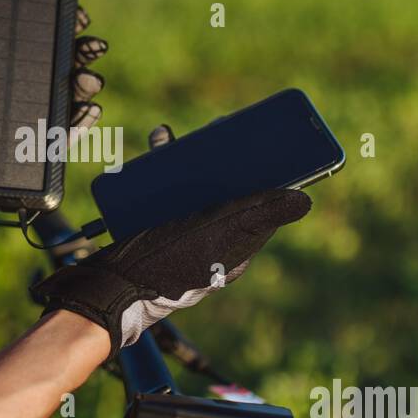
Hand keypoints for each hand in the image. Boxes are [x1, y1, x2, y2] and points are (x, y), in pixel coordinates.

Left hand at [0, 0, 106, 245]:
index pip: (19, 43)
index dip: (49, 26)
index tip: (72, 15)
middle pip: (47, 69)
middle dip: (76, 55)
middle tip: (91, 48)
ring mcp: (11, 129)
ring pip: (57, 103)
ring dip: (81, 88)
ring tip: (90, 82)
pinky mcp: (19, 161)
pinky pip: (54, 142)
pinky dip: (75, 127)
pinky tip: (88, 113)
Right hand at [31, 124, 310, 353]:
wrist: (112, 287)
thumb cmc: (170, 263)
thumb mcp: (220, 233)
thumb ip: (260, 216)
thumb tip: (305, 199)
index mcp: (236, 247)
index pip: (258, 202)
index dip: (265, 171)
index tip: (265, 141)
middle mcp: (213, 243)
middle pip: (225, 192)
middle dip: (222, 159)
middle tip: (217, 129)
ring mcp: (183, 238)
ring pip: (192, 190)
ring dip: (186, 160)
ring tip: (174, 139)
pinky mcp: (154, 231)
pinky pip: (162, 196)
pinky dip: (159, 172)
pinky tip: (155, 152)